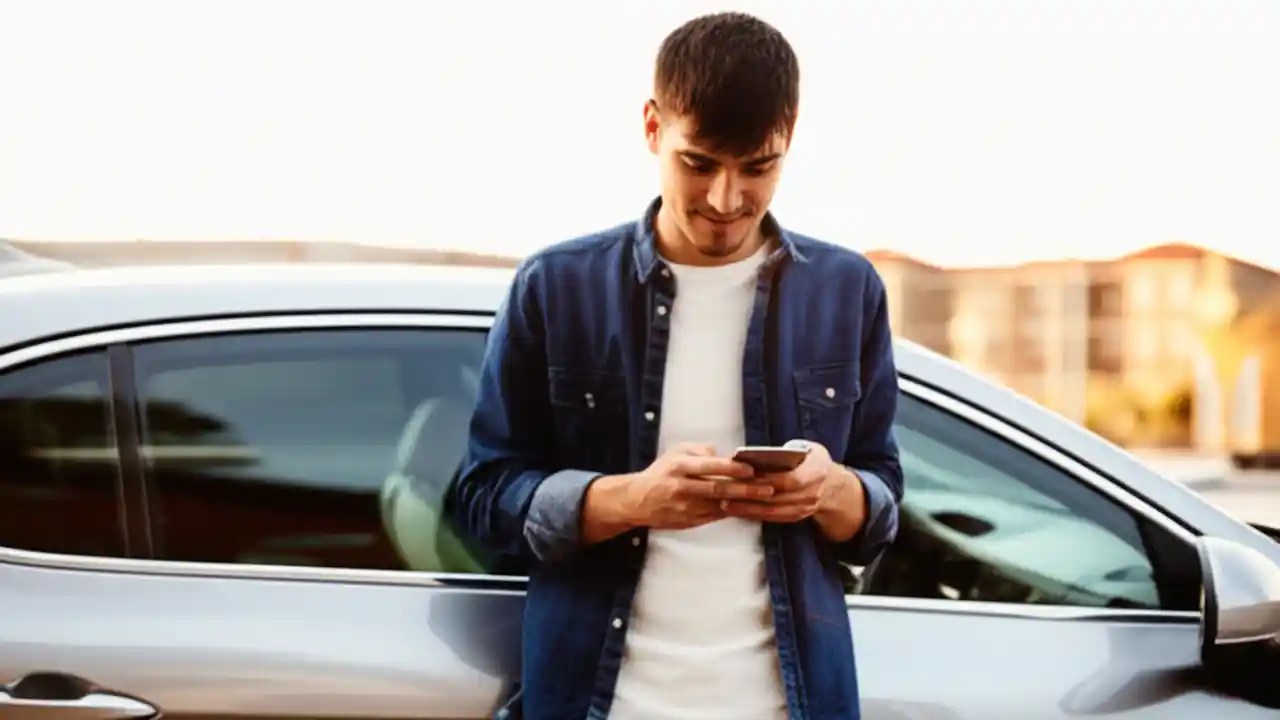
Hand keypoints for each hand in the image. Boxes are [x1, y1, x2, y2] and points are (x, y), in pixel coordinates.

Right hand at [581, 443, 771, 542]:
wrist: (637, 501)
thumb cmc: (659, 474)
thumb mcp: (675, 452)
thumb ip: (700, 450)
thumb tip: (723, 453)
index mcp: (681, 467)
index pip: (711, 466)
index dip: (733, 468)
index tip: (752, 469)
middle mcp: (684, 487)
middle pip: (719, 489)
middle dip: (746, 489)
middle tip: (768, 488)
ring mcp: (686, 507)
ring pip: (720, 505)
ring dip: (744, 503)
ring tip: (764, 499)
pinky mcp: (689, 521)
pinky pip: (715, 516)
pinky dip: (732, 512)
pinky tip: (748, 508)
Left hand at [722, 441, 865, 534]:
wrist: (834, 487)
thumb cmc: (815, 462)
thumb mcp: (811, 448)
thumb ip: (791, 449)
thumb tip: (762, 454)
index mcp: (816, 472)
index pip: (790, 479)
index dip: (767, 480)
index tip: (746, 476)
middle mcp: (812, 493)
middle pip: (777, 497)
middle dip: (751, 496)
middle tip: (727, 492)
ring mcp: (805, 508)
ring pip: (773, 511)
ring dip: (748, 509)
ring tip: (726, 504)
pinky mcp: (796, 517)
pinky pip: (773, 518)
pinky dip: (754, 515)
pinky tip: (738, 511)